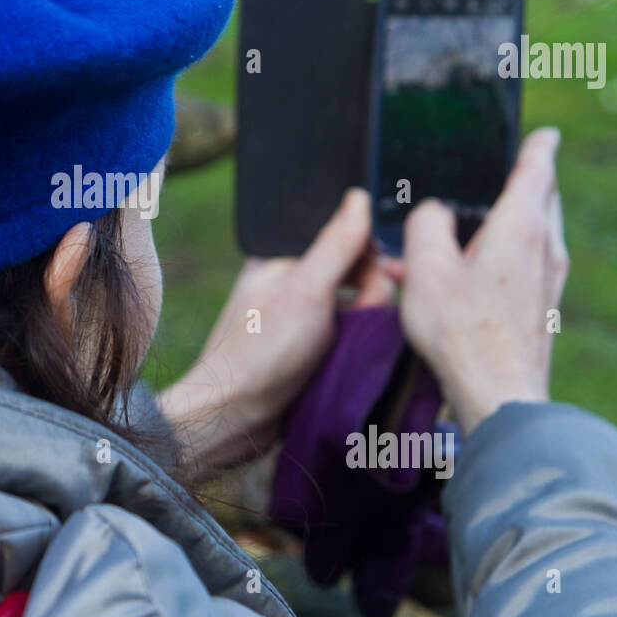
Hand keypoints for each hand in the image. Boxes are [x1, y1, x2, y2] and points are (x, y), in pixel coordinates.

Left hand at [158, 188, 390, 479]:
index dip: (369, 257)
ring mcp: (297, 318)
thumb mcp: (307, 290)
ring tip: (358, 342)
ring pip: (354, 306)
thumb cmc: (263, 352)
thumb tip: (359, 198)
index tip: (380, 279)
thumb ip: (336, 244)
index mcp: (282, 259)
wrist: (236, 418)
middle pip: (354, 273)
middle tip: (365, 317)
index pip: (343, 239)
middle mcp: (289, 284)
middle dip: (371, 294)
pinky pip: (344, 335)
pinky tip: (356, 356)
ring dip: (367, 322)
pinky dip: (356, 343)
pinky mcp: (304, 349)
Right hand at [396, 127, 568, 435]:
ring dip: (501, 227)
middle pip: (541, 199)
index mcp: (520, 226)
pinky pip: (523, 267)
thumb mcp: (424, 268)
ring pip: (532, 234)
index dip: (538, 145)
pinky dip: (499, 260)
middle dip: (521, 184)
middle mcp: (544, 248)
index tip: (544, 133)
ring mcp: (548, 281)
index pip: (538, 167)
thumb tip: (433, 213)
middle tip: (493, 179)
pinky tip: (457, 281)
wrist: (498, 395)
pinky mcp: (542, 309)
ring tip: (451, 241)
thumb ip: (425, 224)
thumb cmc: (460, 333)